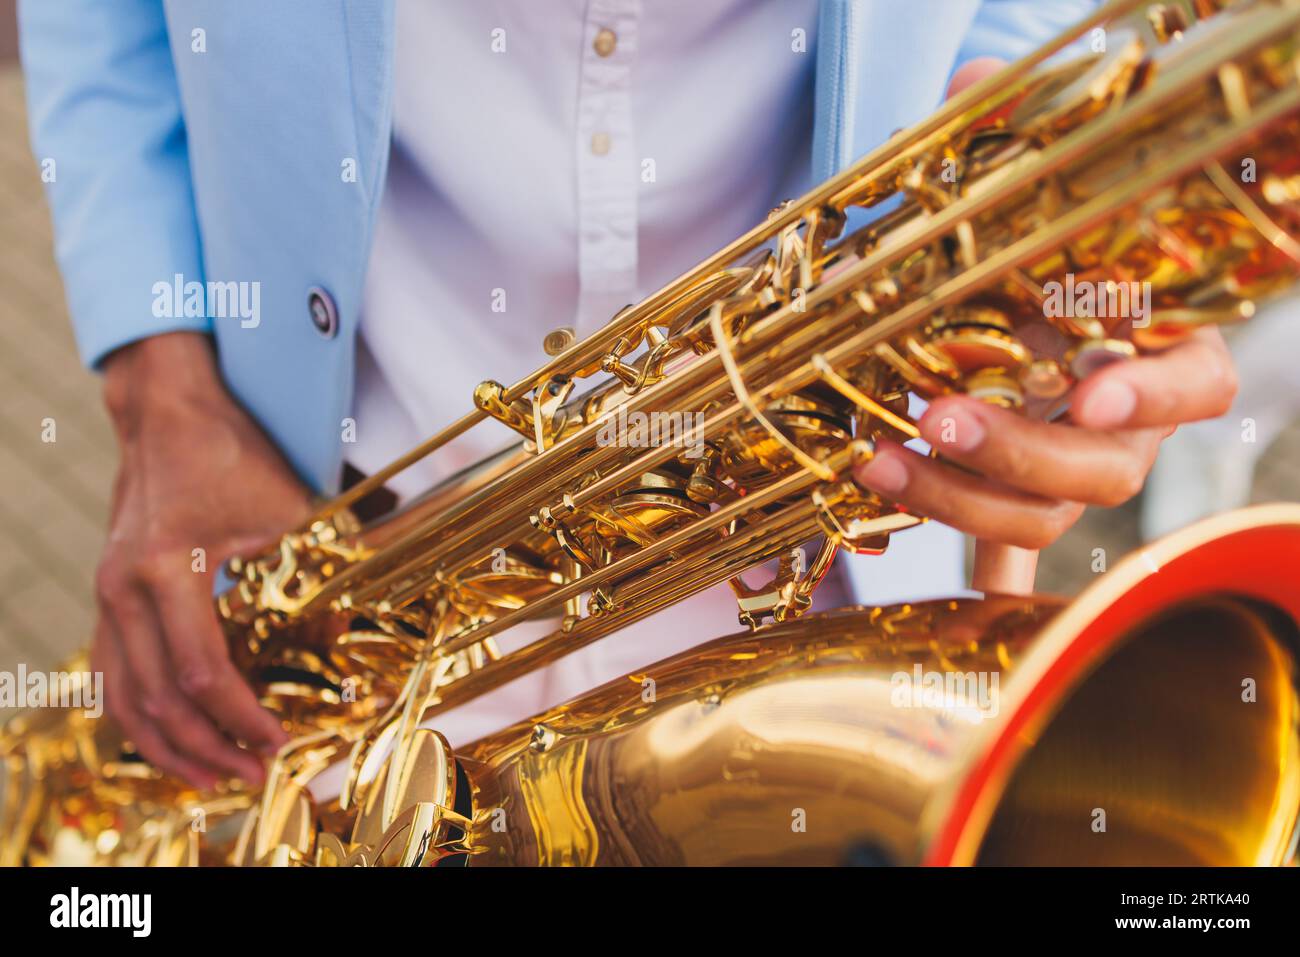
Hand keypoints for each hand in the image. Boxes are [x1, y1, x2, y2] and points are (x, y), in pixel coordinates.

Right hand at [92, 332, 303, 787]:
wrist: (167, 415)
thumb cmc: (231, 456)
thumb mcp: (288, 510)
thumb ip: (321, 568)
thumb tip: (360, 625)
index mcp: (165, 569)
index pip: (200, 670)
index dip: (240, 715)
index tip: (277, 741)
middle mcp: (123, 590)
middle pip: (156, 699)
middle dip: (208, 746)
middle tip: (255, 775)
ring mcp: (106, 597)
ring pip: (123, 698)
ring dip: (168, 745)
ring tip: (214, 775)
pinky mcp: (109, 599)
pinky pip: (112, 676)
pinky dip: (140, 716)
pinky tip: (173, 738)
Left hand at [852, 58, 1239, 592]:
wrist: (1027, 298)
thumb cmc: (1041, 251)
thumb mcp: (1027, 197)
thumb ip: (1013, 143)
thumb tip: (976, 81)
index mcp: (1156, 347)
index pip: (1196, 384)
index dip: (1153, 395)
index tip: (1093, 390)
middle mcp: (1123, 421)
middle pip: (1105, 470)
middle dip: (1024, 451)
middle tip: (947, 418)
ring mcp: (1069, 467)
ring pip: (1043, 515)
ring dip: (961, 498)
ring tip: (881, 460)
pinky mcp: (1017, 497)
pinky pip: (1004, 549)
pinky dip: (967, 562)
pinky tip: (903, 562)